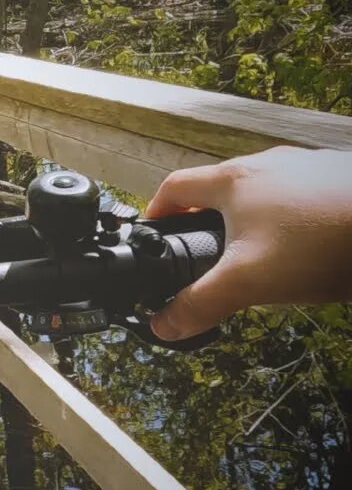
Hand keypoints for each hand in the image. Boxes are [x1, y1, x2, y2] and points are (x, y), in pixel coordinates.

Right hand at [144, 146, 351, 340]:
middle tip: (209, 255)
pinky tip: (309, 250)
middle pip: (221, 188)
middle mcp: (269, 164)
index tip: (155, 232)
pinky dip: (296, 221)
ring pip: (266, 192)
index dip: (158, 211)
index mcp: (235, 180)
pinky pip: (306, 197)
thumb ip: (201, 303)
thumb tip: (164, 324)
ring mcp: (310, 168)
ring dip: (254, 220)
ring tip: (261, 256)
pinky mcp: (342, 180)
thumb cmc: (323, 243)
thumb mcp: (249, 282)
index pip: (175, 187)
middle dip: (209, 222)